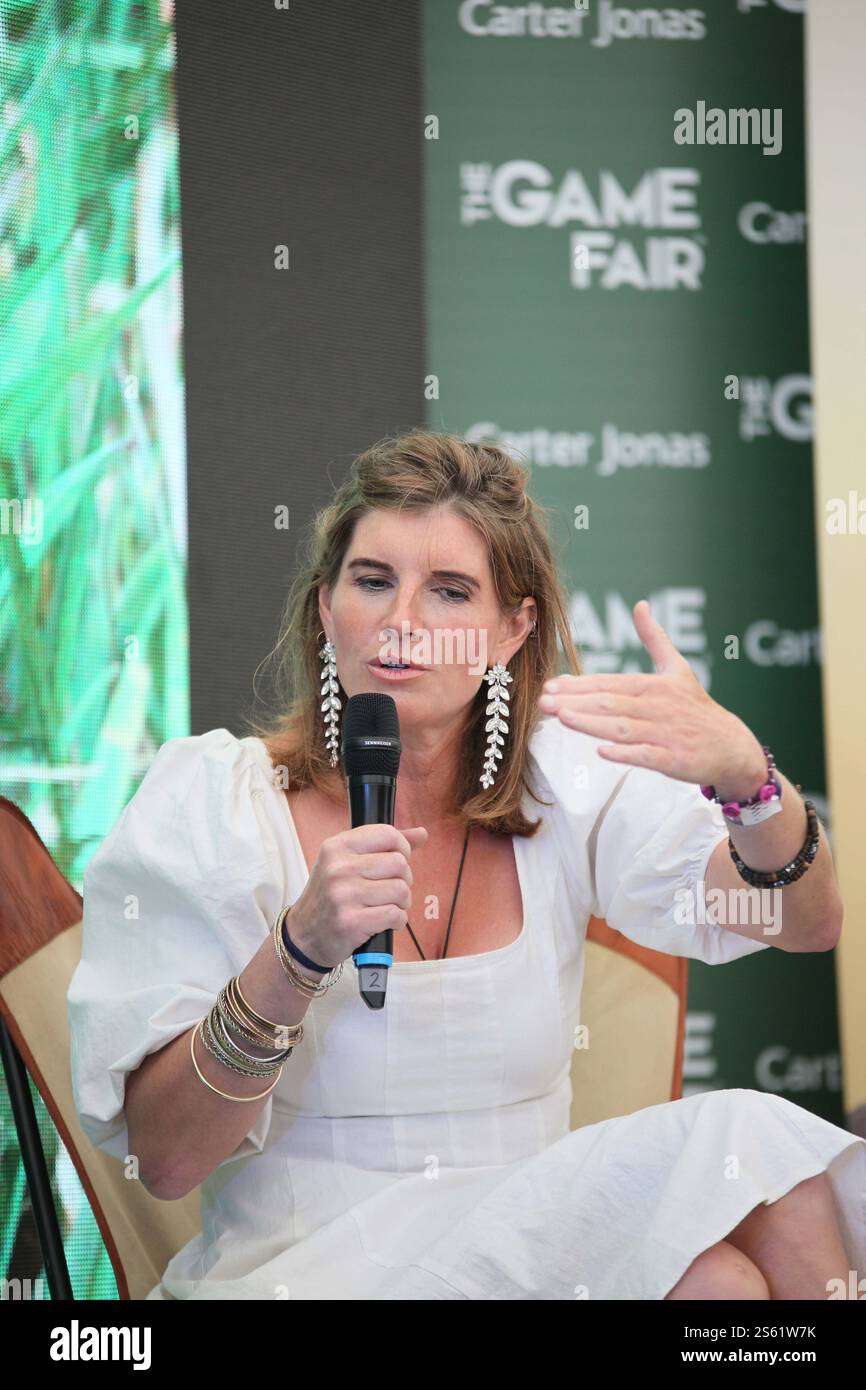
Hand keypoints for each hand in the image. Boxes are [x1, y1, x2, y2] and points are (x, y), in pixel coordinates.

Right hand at [286, 823, 428, 967]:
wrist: (304, 936)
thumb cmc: (331, 896)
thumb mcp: (347, 862)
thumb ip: (384, 846)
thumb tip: (421, 833)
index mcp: (337, 846)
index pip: (387, 834)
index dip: (402, 848)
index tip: (396, 863)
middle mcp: (338, 868)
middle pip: (399, 863)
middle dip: (403, 880)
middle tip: (389, 891)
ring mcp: (344, 895)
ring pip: (401, 890)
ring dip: (401, 903)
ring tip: (386, 907)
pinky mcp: (352, 922)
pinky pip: (395, 915)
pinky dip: (397, 921)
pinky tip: (383, 922)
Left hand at [538, 599, 765, 794]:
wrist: (732, 746)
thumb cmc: (696, 707)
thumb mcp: (677, 668)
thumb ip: (654, 638)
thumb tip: (640, 604)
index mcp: (654, 685)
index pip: (609, 683)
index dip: (579, 684)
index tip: (549, 685)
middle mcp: (658, 706)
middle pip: (611, 703)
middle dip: (575, 701)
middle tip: (542, 702)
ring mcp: (666, 733)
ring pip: (624, 728)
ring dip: (592, 723)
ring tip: (562, 718)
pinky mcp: (675, 759)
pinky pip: (648, 756)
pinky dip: (626, 754)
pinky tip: (602, 752)